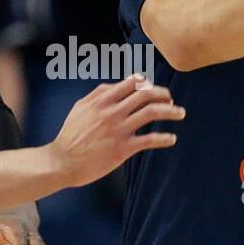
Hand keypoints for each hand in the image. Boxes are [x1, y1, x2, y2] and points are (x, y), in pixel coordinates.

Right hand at [48, 74, 183, 187]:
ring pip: (151, 113)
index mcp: (102, 100)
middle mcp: (112, 112)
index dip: (147, 83)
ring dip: (171, 111)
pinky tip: (172, 139)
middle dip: (163, 94)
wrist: (62, 161)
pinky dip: (164, 138)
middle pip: (145, 95)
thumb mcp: (80, 107)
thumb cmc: (70, 135)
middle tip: (171, 99)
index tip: (154, 88)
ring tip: (180, 113)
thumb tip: (116, 85)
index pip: (131, 83)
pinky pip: (149, 140)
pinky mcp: (123, 149)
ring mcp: (119, 130)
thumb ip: (98, 94)